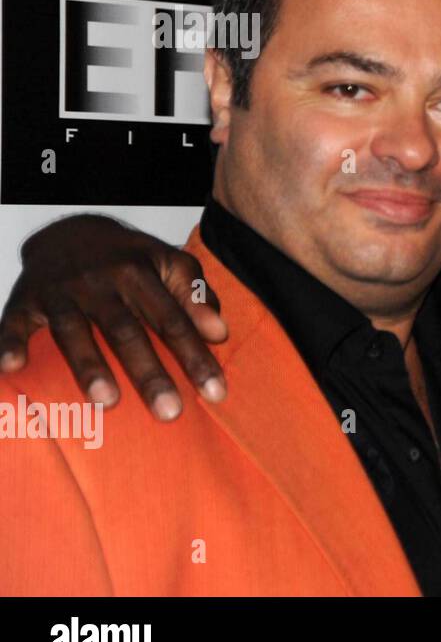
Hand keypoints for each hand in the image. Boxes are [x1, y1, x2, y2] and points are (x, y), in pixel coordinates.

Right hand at [0, 215, 228, 419]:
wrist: (68, 229)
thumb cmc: (129, 257)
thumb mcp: (168, 263)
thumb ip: (195, 295)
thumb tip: (220, 334)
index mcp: (139, 272)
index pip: (172, 320)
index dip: (195, 356)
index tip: (216, 392)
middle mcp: (99, 280)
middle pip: (126, 331)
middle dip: (149, 372)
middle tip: (170, 412)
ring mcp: (60, 290)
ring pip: (74, 330)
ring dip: (89, 367)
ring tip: (108, 403)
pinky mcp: (24, 299)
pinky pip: (14, 323)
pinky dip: (10, 343)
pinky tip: (12, 368)